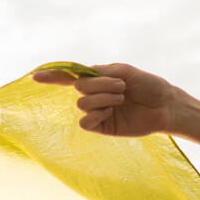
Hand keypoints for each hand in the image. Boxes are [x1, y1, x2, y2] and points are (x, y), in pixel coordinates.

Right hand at [31, 62, 176, 136]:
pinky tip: (110, 113)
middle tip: (122, 87)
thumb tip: (80, 79)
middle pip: (78, 88)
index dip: (52, 76)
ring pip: (82, 104)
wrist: (165, 105)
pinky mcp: (102, 128)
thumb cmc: (148, 85)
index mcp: (97, 79)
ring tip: (122, 99)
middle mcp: (94, 95)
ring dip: (103, 98)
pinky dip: (96, 115)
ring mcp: (97, 112)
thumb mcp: (124, 71)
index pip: (69, 77)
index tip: (35, 76)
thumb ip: (101, 73)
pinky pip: (86, 122)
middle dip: (100, 85)